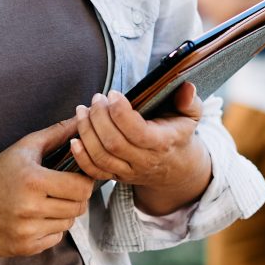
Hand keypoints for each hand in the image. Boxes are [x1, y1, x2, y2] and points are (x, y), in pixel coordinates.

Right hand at [0, 116, 98, 256]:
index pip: (81, 187)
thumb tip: (83, 118)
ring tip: (47, 203)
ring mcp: (27, 230)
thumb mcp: (24, 148)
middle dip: (75, 198)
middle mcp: (30, 207)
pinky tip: (36, 218)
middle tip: (62, 190)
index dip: (83, 181)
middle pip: (78, 207)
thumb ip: (57, 134)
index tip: (75, 177)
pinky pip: (55, 239)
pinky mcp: (24, 247)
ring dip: (63, 213)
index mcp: (33, 180)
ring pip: (68, 224)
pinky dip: (51, 229)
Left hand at [69, 85, 211, 215]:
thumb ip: (190, 102)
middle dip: (99, 118)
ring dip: (86, 132)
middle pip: (114, 143)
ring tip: (83, 110)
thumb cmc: (178, 134)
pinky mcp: (116, 176)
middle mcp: (145, 161)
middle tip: (97, 98)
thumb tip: (187, 88)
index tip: (113, 93)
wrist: (175, 168)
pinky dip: (80, 157)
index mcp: (163, 143)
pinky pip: (94, 172)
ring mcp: (129, 171)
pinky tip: (74, 139)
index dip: (120, 112)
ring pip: (101, 157)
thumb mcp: (190, 117)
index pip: (137, 132)